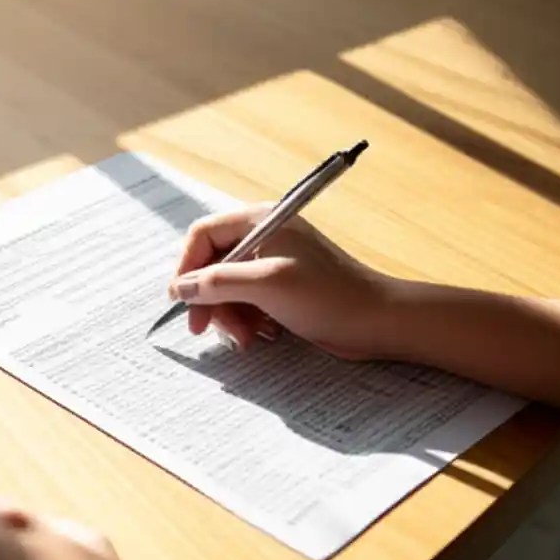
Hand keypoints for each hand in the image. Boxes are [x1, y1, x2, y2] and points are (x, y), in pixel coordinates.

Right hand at [169, 203, 393, 358]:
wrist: (379, 321)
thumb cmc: (329, 295)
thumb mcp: (266, 285)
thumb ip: (217, 282)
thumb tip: (180, 288)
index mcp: (260, 221)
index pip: (202, 235)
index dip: (186, 267)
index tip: (180, 300)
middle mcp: (264, 237)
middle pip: (212, 264)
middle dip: (208, 299)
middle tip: (205, 329)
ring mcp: (273, 262)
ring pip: (227, 287)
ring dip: (228, 315)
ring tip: (244, 338)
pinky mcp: (282, 287)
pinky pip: (246, 301)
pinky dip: (246, 320)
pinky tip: (259, 336)